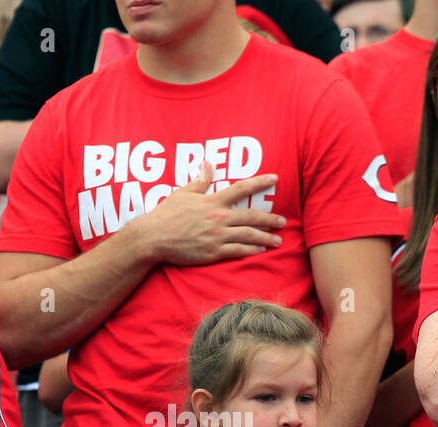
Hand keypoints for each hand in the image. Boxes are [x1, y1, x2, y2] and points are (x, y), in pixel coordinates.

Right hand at [136, 162, 284, 265]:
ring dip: (265, 237)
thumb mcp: (183, 193)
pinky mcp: (213, 252)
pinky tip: (261, 250)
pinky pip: (237, 251)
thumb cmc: (166, 215)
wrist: (154, 238)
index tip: (275, 178)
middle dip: (270, 219)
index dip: (260, 182)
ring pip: (248, 235)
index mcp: (212, 201)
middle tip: (283, 221)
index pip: (241, 189)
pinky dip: (251, 250)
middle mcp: (218, 218)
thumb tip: (208, 164)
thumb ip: (200, 180)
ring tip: (277, 240)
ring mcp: (217, 236)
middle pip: (251, 216)